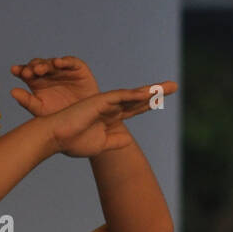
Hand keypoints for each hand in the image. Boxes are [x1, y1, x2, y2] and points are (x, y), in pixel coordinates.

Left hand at [10, 56, 101, 112]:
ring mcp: (62, 69)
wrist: (86, 120)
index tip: (14, 71)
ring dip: (45, 65)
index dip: (21, 70)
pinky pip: (69, 62)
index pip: (27, 72)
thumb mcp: (42, 112)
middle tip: (27, 73)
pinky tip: (57, 63)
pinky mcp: (77, 67)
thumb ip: (27, 102)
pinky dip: (64, 61)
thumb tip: (12, 91)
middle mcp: (49, 73)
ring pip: (51, 63)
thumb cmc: (62, 116)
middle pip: (38, 66)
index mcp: (38, 82)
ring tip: (39, 70)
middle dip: (32, 67)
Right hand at [43, 86, 171, 158]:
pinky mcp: (99, 101)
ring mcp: (106, 102)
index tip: (164, 100)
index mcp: (111, 117)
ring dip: (149, 92)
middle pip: (138, 98)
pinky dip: (133, 95)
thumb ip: (114, 142)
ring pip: (132, 95)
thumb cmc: (74, 141)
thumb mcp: (100, 145)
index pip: (135, 108)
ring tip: (166, 87)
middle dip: (156, 93)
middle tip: (175, 86)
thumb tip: (128, 140)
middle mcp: (111, 106)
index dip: (150, 104)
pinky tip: (146, 94)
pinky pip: (119, 96)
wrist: (57, 138)